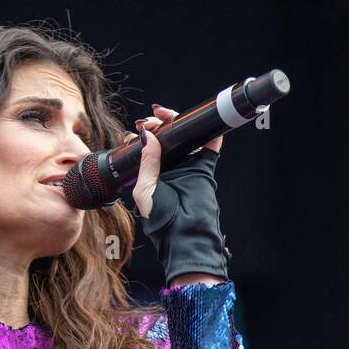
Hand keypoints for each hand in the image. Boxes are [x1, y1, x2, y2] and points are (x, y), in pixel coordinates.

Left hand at [127, 103, 222, 220]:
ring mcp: (186, 165)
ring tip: (167, 116)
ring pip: (184, 136)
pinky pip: (209, 146)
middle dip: (159, 123)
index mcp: (151, 172)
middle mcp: (169, 166)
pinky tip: (202, 120)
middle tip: (153, 118)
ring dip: (178, 122)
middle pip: (166, 137)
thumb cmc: (160, 218)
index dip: (143, 133)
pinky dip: (210, 132)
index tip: (139, 127)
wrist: (183, 232)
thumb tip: (148, 135)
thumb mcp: (144, 188)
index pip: (147, 146)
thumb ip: (147, 161)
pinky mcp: (203, 167)